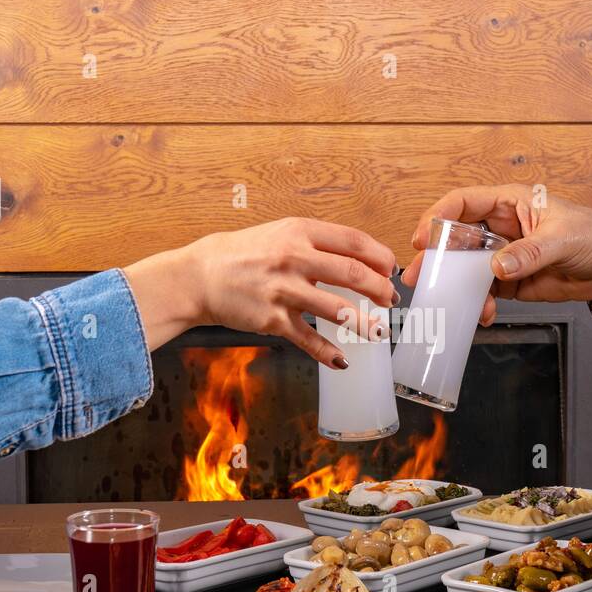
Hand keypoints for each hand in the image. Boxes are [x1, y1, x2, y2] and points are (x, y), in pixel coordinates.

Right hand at [124, 218, 396, 365]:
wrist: (200, 275)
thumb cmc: (245, 254)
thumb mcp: (281, 234)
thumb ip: (317, 244)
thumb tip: (360, 259)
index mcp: (300, 231)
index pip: (353, 241)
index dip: (380, 257)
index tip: (391, 269)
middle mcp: (293, 258)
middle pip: (352, 273)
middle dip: (379, 289)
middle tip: (390, 300)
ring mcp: (282, 290)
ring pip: (336, 309)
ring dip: (363, 323)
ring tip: (377, 331)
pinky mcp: (272, 319)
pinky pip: (307, 338)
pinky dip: (327, 352)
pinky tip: (341, 360)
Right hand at [401, 184, 591, 324]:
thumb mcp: (562, 239)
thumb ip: (529, 253)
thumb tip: (497, 267)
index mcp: (511, 203)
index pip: (463, 202)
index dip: (438, 216)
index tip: (424, 237)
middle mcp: (502, 227)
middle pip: (457, 238)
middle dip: (436, 257)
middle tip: (418, 275)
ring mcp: (504, 255)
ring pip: (467, 268)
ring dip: (456, 286)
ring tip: (447, 302)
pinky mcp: (511, 281)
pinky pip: (485, 291)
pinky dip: (479, 303)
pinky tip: (482, 313)